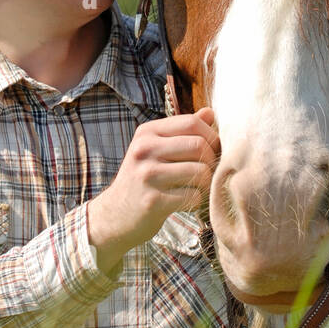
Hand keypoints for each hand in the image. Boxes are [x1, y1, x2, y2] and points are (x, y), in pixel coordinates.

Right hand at [86, 107, 218, 273]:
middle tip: (208, 171)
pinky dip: (197, 200)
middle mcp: (144, 150)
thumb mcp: (155, 148)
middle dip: (212, 160)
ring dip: (206, 183)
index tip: (213, 150)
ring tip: (197, 187)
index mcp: (146, 133)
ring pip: (200, 171)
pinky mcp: (153, 201)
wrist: (115, 215)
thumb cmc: (143, 178)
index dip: (211, 135)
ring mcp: (147, 176)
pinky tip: (186, 201)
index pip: (191, 122)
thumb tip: (210, 112)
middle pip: (199, 145)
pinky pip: (193, 195)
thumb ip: (182, 130)